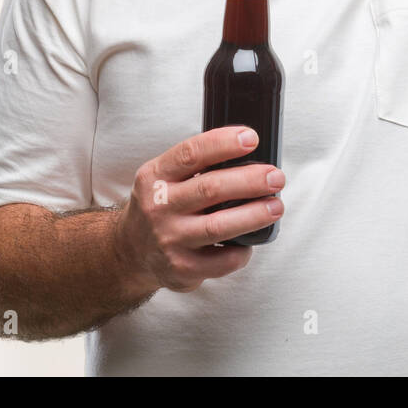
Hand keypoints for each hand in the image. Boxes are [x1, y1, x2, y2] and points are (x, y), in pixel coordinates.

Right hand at [115, 126, 285, 293]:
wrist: (132, 251)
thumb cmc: (162, 205)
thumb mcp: (165, 177)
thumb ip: (197, 164)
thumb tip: (250, 152)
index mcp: (155, 176)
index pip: (191, 153)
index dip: (223, 144)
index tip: (252, 138)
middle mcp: (158, 207)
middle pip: (211, 188)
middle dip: (250, 181)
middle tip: (276, 177)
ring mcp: (169, 239)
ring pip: (219, 226)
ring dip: (254, 215)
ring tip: (276, 207)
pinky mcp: (181, 269)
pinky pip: (221, 261)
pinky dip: (242, 251)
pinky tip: (250, 242)